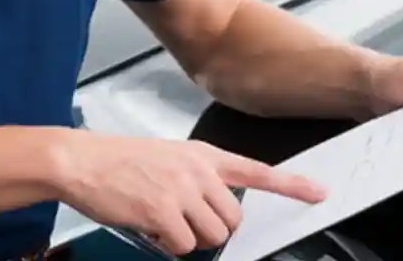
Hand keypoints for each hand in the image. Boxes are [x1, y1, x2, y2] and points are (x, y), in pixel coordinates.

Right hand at [54, 132, 325, 256]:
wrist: (81, 162)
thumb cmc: (119, 162)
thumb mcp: (167, 159)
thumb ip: (197, 180)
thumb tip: (215, 214)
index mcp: (201, 155)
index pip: (257, 170)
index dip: (292, 185)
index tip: (320, 192)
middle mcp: (197, 170)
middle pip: (233, 219)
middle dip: (211, 229)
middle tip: (182, 220)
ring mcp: (182, 191)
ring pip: (212, 236)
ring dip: (189, 239)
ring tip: (162, 220)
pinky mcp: (164, 212)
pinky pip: (184, 247)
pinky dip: (168, 245)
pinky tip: (149, 227)